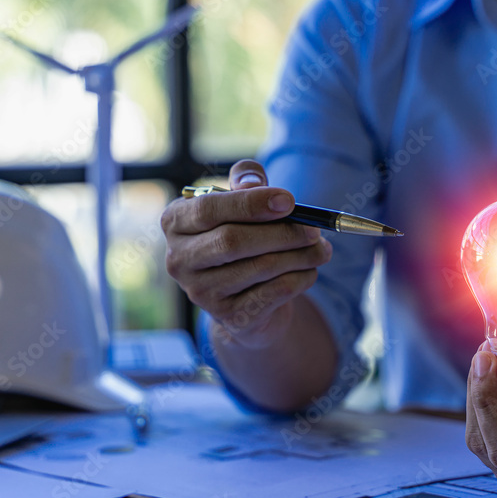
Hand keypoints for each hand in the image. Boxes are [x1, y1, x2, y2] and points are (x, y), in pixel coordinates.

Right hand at [160, 160, 332, 348]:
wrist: (242, 296)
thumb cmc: (240, 236)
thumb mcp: (241, 202)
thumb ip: (245, 181)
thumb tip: (253, 184)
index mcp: (175, 222)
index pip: (208, 209)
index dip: (250, 203)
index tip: (288, 201)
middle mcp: (179, 259)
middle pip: (232, 241)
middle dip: (281, 233)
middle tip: (314, 229)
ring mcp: (200, 292)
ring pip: (258, 268)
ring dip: (299, 256)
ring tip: (321, 249)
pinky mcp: (227, 317)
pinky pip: (272, 294)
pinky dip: (299, 279)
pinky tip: (310, 271)